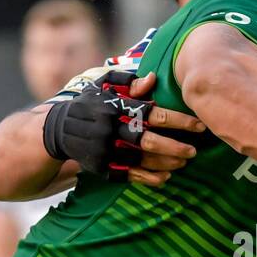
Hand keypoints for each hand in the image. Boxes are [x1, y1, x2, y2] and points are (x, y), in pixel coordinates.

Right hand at [45, 70, 202, 187]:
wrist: (57, 130)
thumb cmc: (89, 104)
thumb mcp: (103, 86)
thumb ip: (128, 81)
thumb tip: (153, 78)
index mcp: (114, 107)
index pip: (152, 113)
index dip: (177, 120)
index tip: (199, 126)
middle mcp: (109, 129)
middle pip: (147, 140)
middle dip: (173, 147)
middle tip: (194, 151)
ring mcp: (104, 150)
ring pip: (140, 160)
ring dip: (164, 164)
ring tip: (183, 163)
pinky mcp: (100, 167)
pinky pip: (127, 175)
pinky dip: (147, 178)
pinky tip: (164, 177)